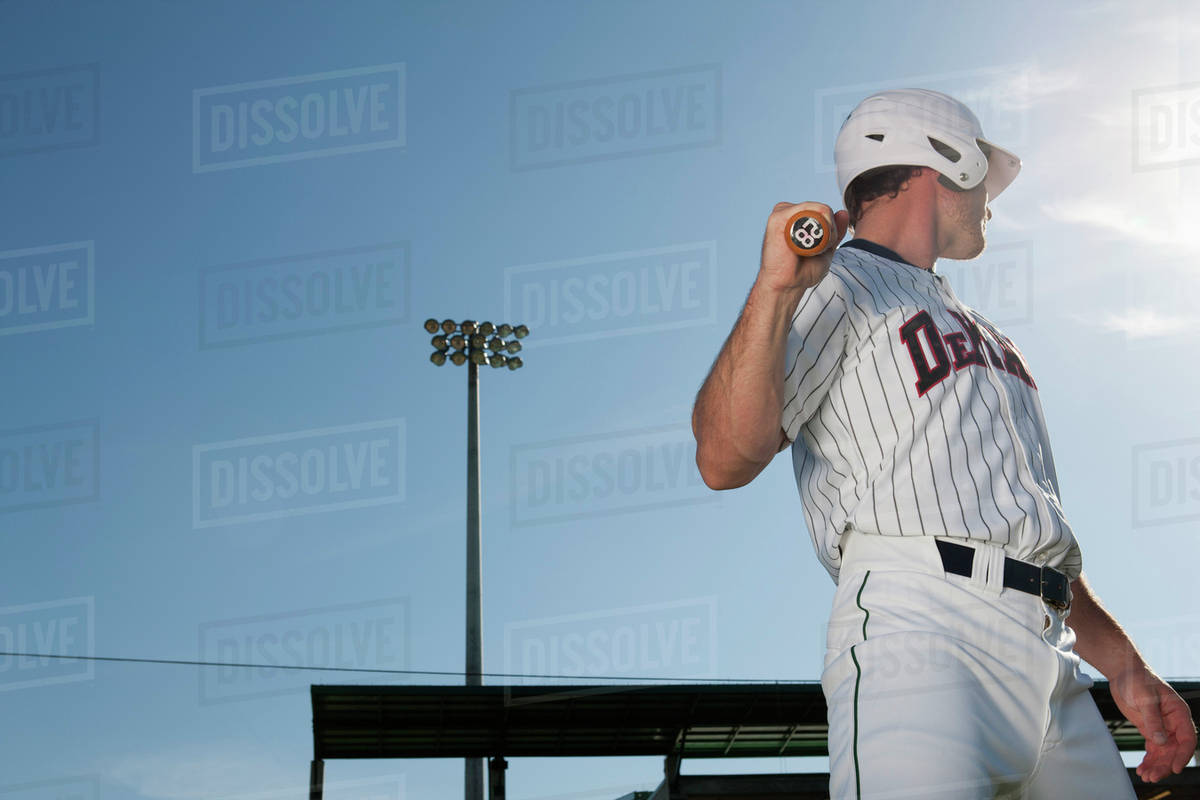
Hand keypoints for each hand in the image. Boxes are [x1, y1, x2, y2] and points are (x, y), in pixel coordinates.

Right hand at [758, 202, 848, 293]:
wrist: (787, 285)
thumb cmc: (801, 271)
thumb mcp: (825, 248)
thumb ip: (835, 231)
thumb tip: (843, 212)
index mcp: (797, 217)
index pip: (823, 211)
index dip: (831, 228)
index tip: (822, 248)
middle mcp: (789, 212)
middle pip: (823, 209)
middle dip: (830, 230)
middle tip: (819, 250)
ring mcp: (783, 213)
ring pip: (819, 209)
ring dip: (826, 231)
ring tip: (813, 249)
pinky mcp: (778, 218)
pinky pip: (808, 212)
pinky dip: (816, 229)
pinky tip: (807, 245)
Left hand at [1110, 664, 1196, 781]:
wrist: (1123, 672)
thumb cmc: (1137, 679)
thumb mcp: (1145, 698)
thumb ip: (1153, 720)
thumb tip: (1161, 741)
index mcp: (1179, 713)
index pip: (1187, 739)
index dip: (1183, 755)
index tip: (1175, 768)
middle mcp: (1174, 723)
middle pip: (1175, 750)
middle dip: (1165, 765)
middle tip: (1153, 776)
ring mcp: (1162, 728)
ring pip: (1164, 752)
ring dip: (1157, 765)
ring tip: (1146, 776)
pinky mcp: (1150, 730)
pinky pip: (1153, 749)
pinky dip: (1149, 760)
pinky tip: (1142, 769)